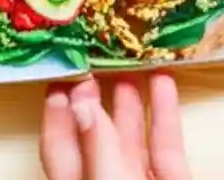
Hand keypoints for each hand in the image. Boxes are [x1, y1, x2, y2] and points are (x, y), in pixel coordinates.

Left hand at [39, 74, 189, 179]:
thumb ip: (98, 147)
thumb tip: (82, 104)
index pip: (59, 145)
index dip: (58, 108)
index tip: (62, 71)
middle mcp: (106, 179)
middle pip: (94, 133)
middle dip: (94, 93)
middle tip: (95, 56)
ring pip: (131, 135)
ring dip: (131, 96)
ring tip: (130, 59)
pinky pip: (166, 144)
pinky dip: (165, 112)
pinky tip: (164, 80)